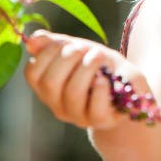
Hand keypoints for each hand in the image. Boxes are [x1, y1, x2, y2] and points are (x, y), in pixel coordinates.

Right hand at [24, 30, 144, 129]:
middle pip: (50, 83)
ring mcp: (78, 115)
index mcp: (46, 86)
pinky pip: (95, 108)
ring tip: (99, 55)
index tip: (65, 42)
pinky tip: (105, 78)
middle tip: (83, 47)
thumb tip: (31, 41)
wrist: (128, 84)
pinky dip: (100, 89)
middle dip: (67, 58)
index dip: (46, 54)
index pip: (32, 73)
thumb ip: (54, 43)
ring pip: (72, 93)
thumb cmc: (99, 65)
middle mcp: (57, 104)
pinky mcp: (100, 119)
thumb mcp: (78, 49)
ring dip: (86, 68)